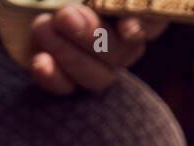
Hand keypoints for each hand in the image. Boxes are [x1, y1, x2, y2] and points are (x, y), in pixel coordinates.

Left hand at [28, 4, 166, 94]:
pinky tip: (39, 60)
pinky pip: (67, 88)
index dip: (145, 25)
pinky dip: (52, 77)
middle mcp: (123, 40)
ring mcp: (98, 64)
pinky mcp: (69, 78)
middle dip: (92, 36)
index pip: (154, 19)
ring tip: (41, 26)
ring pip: (98, 76)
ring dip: (68, 54)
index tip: (127, 29)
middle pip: (122, 51)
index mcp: (133, 8)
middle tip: (64, 16)